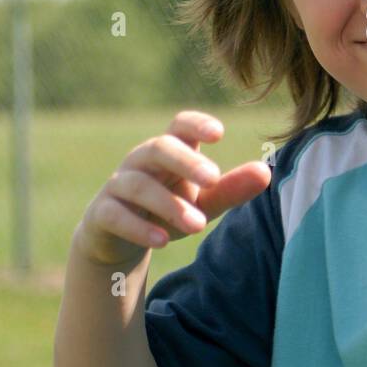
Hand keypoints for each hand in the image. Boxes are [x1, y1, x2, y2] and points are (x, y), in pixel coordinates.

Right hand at [73, 110, 271, 266]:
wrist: (119, 239)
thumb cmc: (168, 210)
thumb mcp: (203, 202)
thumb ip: (231, 188)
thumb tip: (265, 172)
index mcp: (170, 151)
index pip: (180, 126)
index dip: (196, 124)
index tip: (219, 133)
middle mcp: (141, 161)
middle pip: (159, 148)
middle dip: (186, 162)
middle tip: (213, 178)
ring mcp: (118, 185)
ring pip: (138, 185)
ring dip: (169, 205)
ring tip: (198, 226)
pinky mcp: (101, 213)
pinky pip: (115, 214)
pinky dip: (138, 227)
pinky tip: (162, 241)